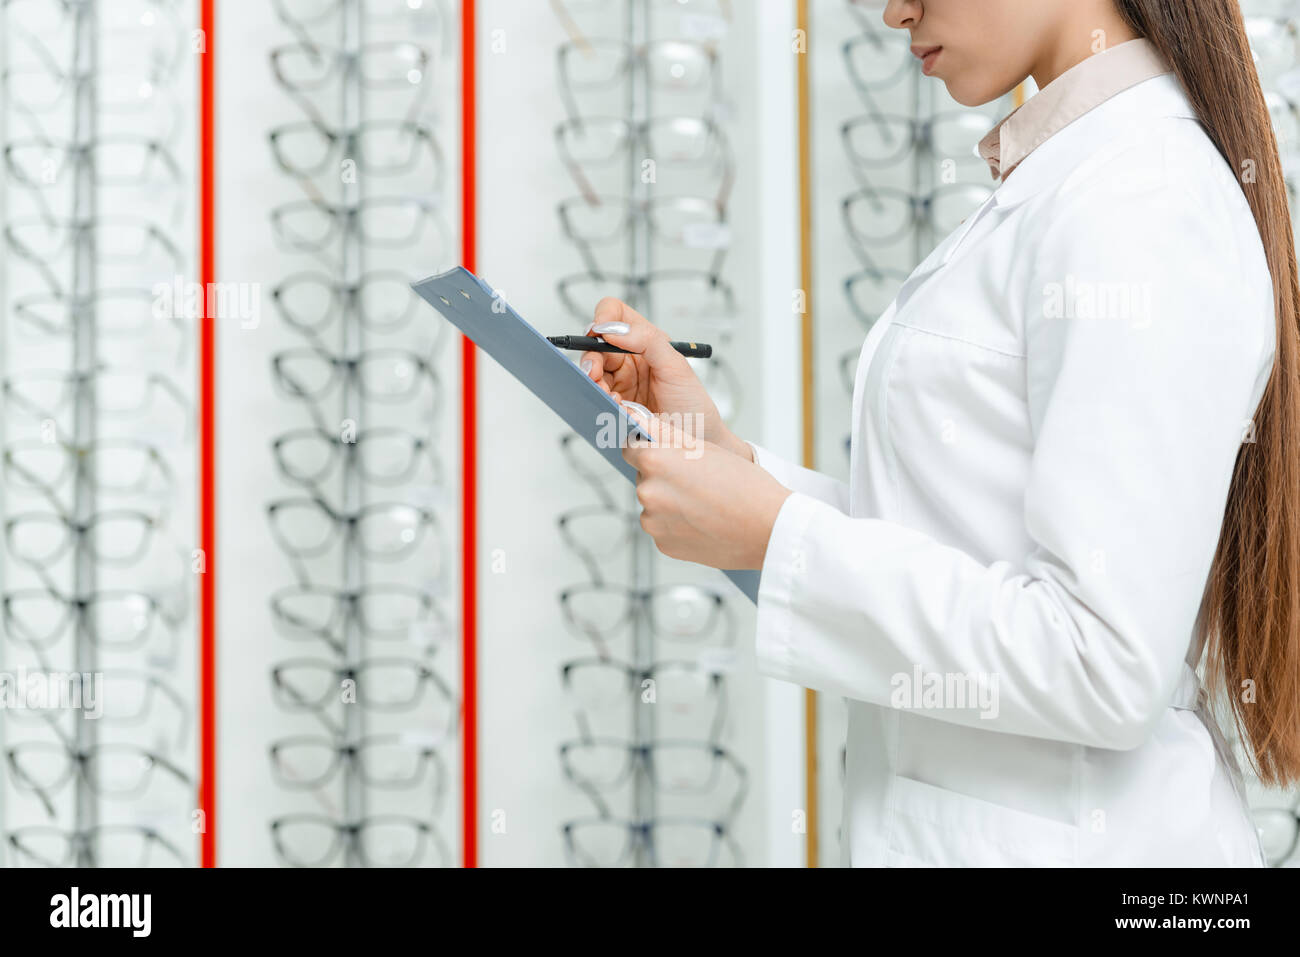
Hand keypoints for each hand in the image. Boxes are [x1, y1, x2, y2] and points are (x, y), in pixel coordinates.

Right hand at [577, 297, 753, 460]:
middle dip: (591, 357)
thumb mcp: (676, 366)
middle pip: (595, 345)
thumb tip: (615, 330)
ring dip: (594, 382)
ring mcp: (620, 381)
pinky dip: (598, 399)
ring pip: (591, 371)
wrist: (697, 442)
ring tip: (610, 396)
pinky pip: (594, 396)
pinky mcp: (613, 404)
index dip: (603, 317)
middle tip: (593, 373)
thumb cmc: (693, 405)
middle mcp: (630, 358)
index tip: (599, 332)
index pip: (615, 314)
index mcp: (645, 341)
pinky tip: (615, 407)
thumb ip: (648, 341)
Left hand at [622, 408, 791, 570]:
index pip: (630, 448)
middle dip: (663, 477)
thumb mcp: (705, 448)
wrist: (767, 528)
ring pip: (654, 505)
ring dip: (670, 503)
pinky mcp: (663, 545)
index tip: (660, 452)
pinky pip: (663, 528)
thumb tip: (643, 428)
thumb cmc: (744, 485)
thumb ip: (667, 436)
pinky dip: (677, 525)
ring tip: (704, 504)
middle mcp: (647, 492)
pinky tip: (703, 522)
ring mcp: (653, 522)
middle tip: (697, 481)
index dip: (645, 448)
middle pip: (645, 478)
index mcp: (655, 461)